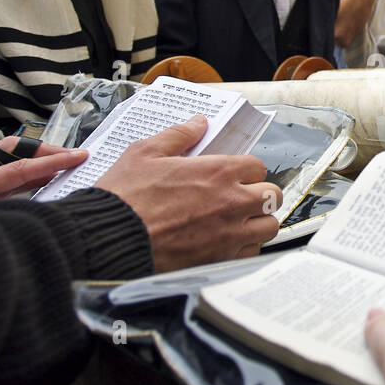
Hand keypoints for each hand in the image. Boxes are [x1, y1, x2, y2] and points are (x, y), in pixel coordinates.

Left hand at [0, 138, 87, 202]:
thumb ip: (6, 218)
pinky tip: (46, 180)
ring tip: (65, 165)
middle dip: (45, 150)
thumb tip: (37, 210)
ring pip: (13, 162)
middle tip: (72, 155)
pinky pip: (10, 178)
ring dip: (40, 162)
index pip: (21, 167)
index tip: (78, 157)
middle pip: (15, 151)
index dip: (52, 162)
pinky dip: (30, 175)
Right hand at [94, 116, 279, 271]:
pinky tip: (229, 243)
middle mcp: (231, 202)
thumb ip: (178, 135)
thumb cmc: (125, 197)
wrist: (112, 239)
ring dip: (258, 222)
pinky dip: (245, 248)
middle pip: (272, 197)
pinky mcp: (220, 260)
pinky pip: (251, 254)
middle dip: (261, 195)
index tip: (236, 175)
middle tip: (245, 198)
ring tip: (241, 221)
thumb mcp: (145, 152)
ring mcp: (229, 234)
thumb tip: (197, 123)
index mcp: (218, 172)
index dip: (247, 170)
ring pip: (268, 227)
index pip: (257, 167)